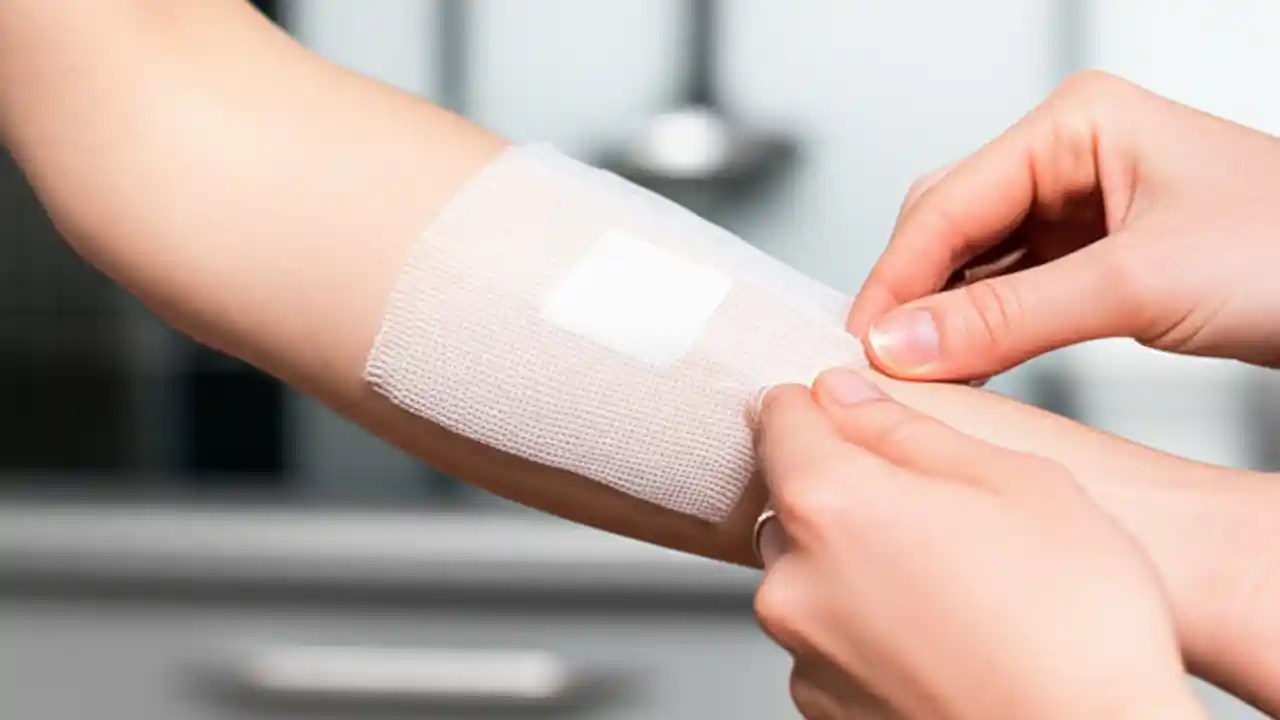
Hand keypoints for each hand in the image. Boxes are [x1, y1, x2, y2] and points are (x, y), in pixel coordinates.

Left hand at [753, 368, 1203, 718]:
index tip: (858, 414)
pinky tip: (940, 637)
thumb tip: (847, 395)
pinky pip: (828, 640)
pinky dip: (866, 629)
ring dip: (856, 566)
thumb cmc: (1075, 632)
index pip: (780, 417)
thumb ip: (908, 428)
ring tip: (951, 586)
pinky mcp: (822, 708)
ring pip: (811, 574)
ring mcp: (804, 655)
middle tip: (935, 511)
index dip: (824, 406)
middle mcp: (794, 582)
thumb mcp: (1017, 481)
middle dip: (847, 492)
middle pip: (793, 501)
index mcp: (831, 505)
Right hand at [848, 71, 1279, 379]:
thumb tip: (903, 342)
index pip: (948, 201)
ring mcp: (1080, 204)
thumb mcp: (1138, 284)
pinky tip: (964, 363)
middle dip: (912, 295)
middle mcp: (1069, 156)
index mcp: (1075, 123)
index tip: (861, 344)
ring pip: (975, 262)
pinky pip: (1011, 289)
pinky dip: (984, 329)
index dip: (896, 277)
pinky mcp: (1092, 253)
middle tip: (880, 364)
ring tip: (917, 372)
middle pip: (950, 225)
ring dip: (944, 317)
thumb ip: (1009, 317)